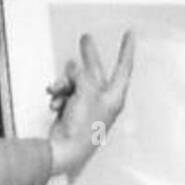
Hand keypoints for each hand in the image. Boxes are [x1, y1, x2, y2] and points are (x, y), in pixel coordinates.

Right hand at [47, 31, 134, 174]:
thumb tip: (74, 67)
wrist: (65, 150)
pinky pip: (66, 94)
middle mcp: (104, 100)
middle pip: (96, 71)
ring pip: (75, 83)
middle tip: (85, 39)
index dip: (126, 49)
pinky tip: (55, 102)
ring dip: (64, 84)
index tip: (130, 34)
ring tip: (56, 89)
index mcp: (114, 96)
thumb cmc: (82, 128)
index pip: (124, 67)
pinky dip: (59, 96)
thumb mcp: (86, 94)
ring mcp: (88, 106)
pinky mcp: (74, 111)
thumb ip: (82, 76)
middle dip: (88, 56)